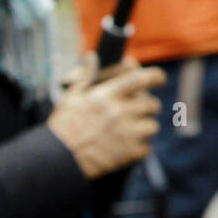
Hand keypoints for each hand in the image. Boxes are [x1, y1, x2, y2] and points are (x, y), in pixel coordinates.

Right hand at [47, 57, 166, 178]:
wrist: (57, 160)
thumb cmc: (63, 126)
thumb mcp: (71, 97)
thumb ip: (86, 76)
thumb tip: (92, 57)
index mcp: (107, 96)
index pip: (141, 79)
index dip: (155, 76)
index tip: (159, 78)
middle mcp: (120, 112)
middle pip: (152, 104)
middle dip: (148, 106)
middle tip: (138, 111)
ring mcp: (127, 134)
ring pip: (153, 126)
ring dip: (144, 128)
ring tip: (130, 131)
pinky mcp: (129, 153)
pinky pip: (147, 148)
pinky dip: (139, 148)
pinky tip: (125, 147)